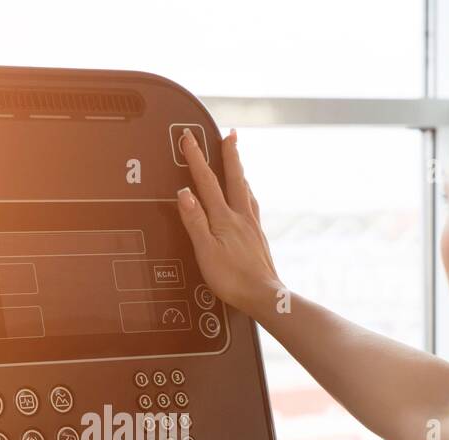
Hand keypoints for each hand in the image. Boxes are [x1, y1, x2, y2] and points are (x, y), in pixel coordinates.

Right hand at [176, 129, 283, 319]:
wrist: (264, 296)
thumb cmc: (233, 279)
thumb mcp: (206, 251)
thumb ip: (195, 221)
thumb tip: (184, 193)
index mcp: (224, 218)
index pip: (206, 182)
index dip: (196, 158)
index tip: (188, 137)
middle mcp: (241, 217)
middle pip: (234, 178)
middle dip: (229, 154)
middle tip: (230, 134)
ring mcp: (252, 226)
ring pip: (245, 190)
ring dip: (240, 171)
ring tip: (238, 159)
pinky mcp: (258, 237)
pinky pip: (252, 206)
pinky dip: (247, 194)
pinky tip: (248, 199)